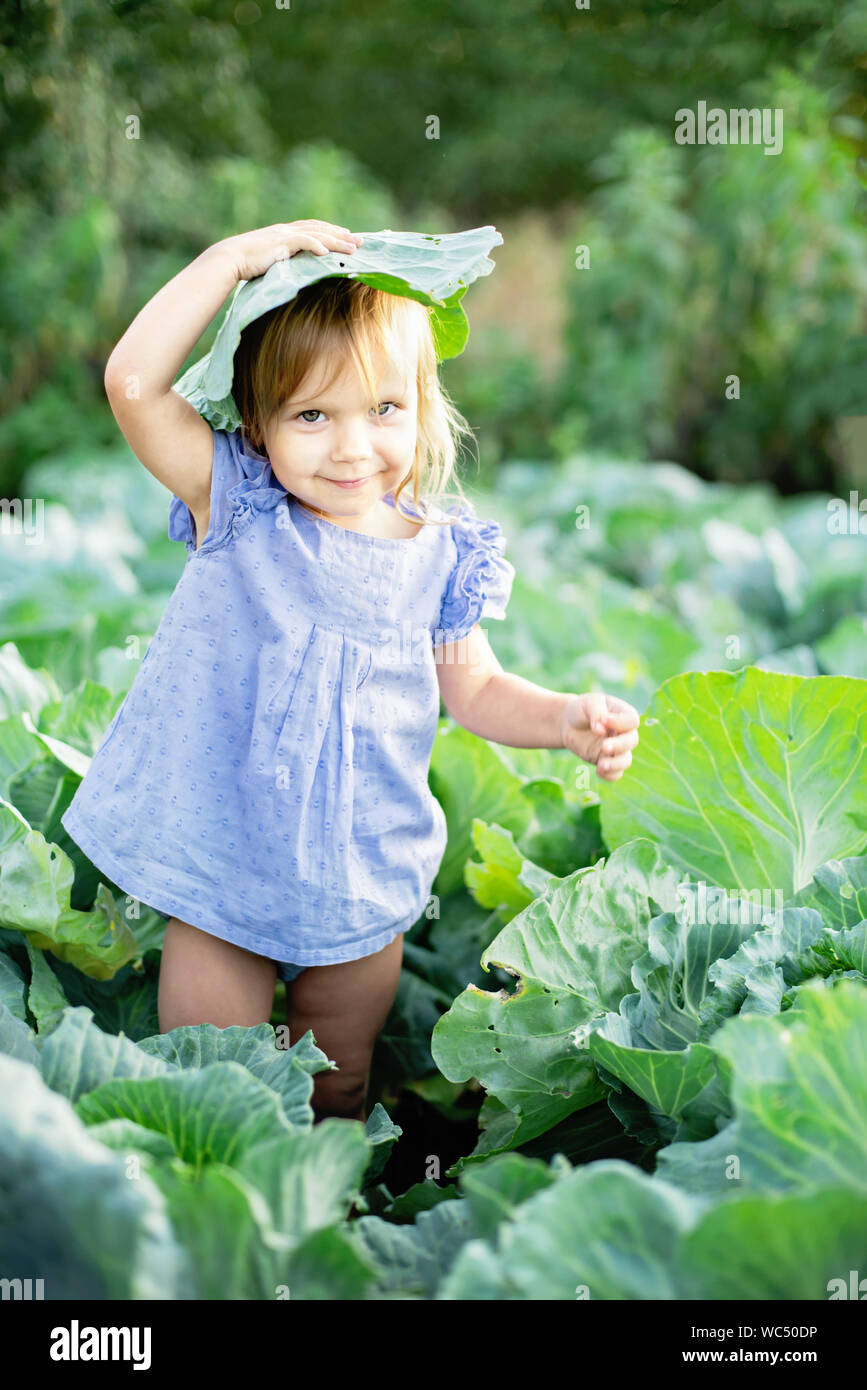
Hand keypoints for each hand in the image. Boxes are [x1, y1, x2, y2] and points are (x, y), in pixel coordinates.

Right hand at [213, 220, 363, 283]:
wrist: (228, 259)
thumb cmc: (245, 265)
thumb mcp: (269, 262)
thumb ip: (283, 262)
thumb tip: (295, 274)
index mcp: (284, 233)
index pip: (313, 228)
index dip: (331, 231)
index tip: (347, 236)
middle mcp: (286, 230)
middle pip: (320, 229)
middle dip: (342, 234)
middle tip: (361, 241)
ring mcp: (283, 235)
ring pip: (316, 234)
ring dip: (336, 240)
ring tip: (353, 248)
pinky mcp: (279, 243)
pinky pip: (302, 241)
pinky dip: (315, 244)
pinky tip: (327, 251)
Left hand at [559, 691, 639, 781]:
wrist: (569, 724)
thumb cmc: (582, 709)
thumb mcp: (588, 703)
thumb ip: (596, 713)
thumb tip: (601, 729)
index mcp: (623, 714)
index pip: (631, 720)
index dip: (621, 722)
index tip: (604, 721)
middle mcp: (624, 733)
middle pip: (632, 741)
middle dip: (620, 745)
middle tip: (605, 746)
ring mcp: (617, 749)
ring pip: (625, 760)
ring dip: (616, 764)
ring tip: (601, 765)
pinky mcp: (607, 761)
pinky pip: (615, 774)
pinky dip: (609, 775)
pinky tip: (598, 771)